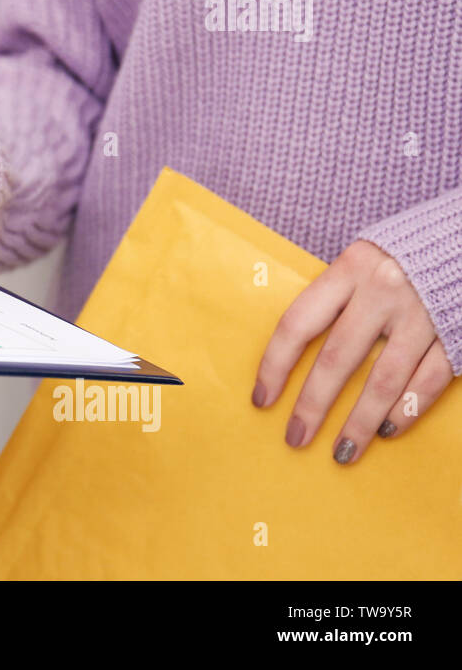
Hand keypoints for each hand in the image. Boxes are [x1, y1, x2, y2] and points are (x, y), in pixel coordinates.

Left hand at [253, 240, 453, 464]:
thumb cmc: (405, 252)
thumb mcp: (363, 259)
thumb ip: (336, 295)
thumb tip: (297, 348)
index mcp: (350, 268)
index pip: (298, 324)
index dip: (275, 365)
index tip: (262, 398)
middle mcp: (383, 291)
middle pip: (337, 359)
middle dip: (312, 404)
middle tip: (295, 436)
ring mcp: (423, 315)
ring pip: (383, 380)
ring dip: (360, 422)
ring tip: (342, 452)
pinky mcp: (456, 333)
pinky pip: (428, 381)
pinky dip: (407, 410)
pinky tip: (387, 431)